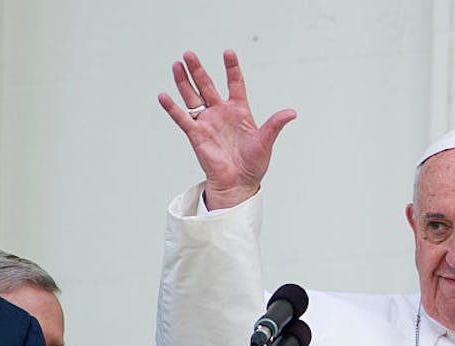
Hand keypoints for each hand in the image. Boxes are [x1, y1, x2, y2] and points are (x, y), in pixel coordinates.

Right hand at [157, 49, 295, 209]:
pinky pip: (182, 119)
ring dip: (184, 82)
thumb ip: (275, 124)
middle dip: (198, 70)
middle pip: (207, 85)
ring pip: (192, 97)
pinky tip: (163, 96)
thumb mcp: (266, 141)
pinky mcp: (196, 135)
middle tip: (189, 53)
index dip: (231, 68)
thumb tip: (292, 112)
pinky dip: (172, 108)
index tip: (228, 52)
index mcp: (239, 110)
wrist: (239, 183)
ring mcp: (207, 122)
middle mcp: (221, 112)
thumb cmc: (253, 164)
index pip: (235, 83)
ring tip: (177, 64)